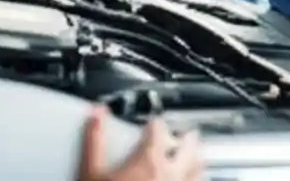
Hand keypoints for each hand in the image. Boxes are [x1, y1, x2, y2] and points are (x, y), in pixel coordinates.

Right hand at [77, 106, 204, 180]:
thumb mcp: (90, 173)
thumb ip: (95, 141)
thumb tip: (97, 116)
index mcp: (149, 159)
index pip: (158, 128)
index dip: (154, 124)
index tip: (151, 123)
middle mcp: (171, 173)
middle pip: (188, 145)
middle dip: (185, 138)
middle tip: (183, 134)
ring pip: (198, 168)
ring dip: (196, 159)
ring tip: (194, 156)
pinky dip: (197, 179)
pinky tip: (192, 179)